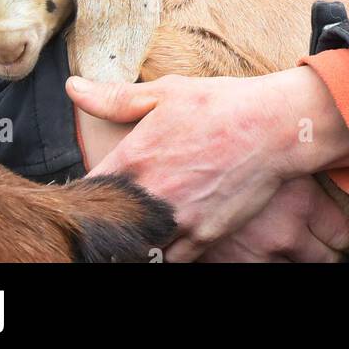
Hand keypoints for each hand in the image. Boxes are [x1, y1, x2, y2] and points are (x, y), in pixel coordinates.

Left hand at [66, 67, 348, 261]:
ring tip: (138, 227)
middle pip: (108, 228)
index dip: (83, 197)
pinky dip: (164, 253)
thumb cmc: (220, 104)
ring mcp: (178, 221)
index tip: (88, 195)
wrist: (275, 127)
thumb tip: (73, 88)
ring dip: (135, 241)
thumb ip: (115, 98)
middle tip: (112, 215)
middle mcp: (151, 195)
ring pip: (139, 250)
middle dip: (106, 223)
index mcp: (134, 157)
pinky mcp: (203, 238)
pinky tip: (165, 238)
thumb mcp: (166, 92)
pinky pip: (172, 260)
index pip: (88, 192)